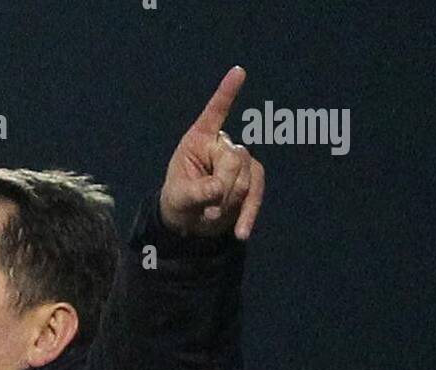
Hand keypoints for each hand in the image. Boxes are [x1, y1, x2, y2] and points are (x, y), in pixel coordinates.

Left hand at [158, 65, 263, 240]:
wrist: (190, 222)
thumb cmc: (178, 202)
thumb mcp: (178, 199)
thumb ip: (196, 192)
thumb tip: (218, 190)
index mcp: (199, 139)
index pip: (215, 113)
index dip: (226, 93)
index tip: (239, 71)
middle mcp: (222, 145)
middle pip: (235, 159)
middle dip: (222, 188)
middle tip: (206, 208)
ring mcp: (241, 161)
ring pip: (247, 179)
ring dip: (228, 203)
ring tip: (210, 213)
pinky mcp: (253, 180)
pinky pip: (256, 194)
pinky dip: (248, 214)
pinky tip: (240, 232)